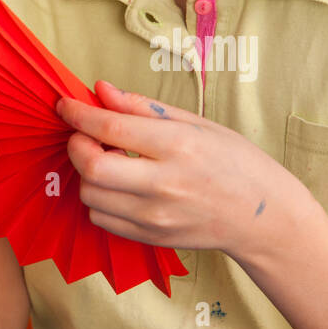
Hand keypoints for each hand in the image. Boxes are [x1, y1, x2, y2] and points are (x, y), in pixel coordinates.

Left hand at [57, 79, 311, 261]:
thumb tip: (101, 90)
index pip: (110, 129)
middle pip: (92, 168)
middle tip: (85, 135)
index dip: (78, 114)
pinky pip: (102, 218)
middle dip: (76, 147)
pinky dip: (100, 198)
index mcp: (178, 146)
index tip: (65, 104)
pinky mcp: (151, 238)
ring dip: (88, 174)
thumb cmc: (235, 162)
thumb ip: (143, 108)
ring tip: (111, 160)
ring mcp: (155, 217)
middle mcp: (164, 184)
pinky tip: (121, 185)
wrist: (262, 217)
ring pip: (90, 196)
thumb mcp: (197, 123)